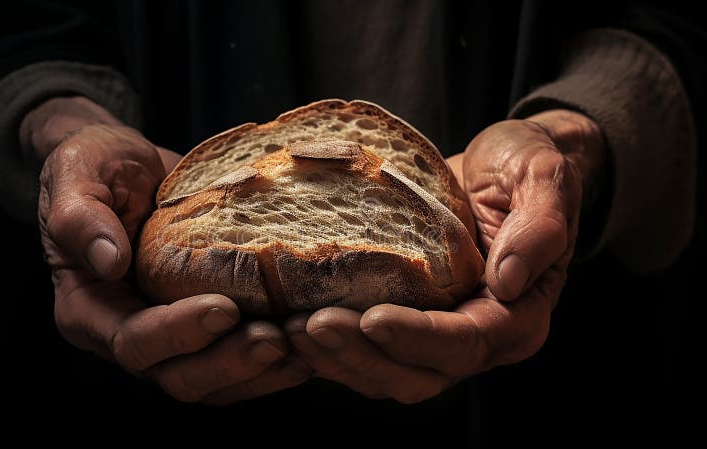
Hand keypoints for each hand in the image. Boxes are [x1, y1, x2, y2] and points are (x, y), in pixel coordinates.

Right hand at [32, 97, 310, 403]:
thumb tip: (109, 261)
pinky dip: (274, 360)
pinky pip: (238, 360)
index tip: (223, 308)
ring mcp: (172, 337)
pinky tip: (312, 339)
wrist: (129, 166)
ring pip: (216, 381)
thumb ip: (80, 215)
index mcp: (89, 309)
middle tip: (276, 339)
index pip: (132, 341)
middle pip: (179, 377)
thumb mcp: (77, 173)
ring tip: (306, 345)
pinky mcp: (206, 328)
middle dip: (230, 363)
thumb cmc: (96, 166)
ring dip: (261, 371)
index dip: (178, 333)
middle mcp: (130, 334)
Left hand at [287, 109, 605, 402]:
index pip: (465, 343)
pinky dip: (328, 348)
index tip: (372, 319)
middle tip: (308, 326)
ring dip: (336, 359)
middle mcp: (475, 337)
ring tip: (288, 329)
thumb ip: (540, 226)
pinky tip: (288, 326)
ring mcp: (436, 335)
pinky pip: (365, 350)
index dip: (417, 338)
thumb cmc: (521, 165)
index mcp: (516, 315)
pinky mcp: (404, 321)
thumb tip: (510, 281)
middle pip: (417, 374)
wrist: (496, 166)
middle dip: (362, 356)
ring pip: (385, 372)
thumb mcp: (542, 176)